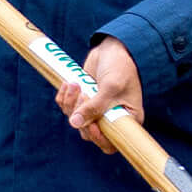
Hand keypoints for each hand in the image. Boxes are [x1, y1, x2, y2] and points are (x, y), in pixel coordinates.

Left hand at [54, 37, 144, 152]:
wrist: (113, 48)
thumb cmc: (121, 67)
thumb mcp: (110, 87)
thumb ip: (94, 106)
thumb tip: (75, 123)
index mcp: (126, 119)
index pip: (111, 143)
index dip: (98, 139)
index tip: (91, 125)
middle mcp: (110, 118)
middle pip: (88, 132)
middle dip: (81, 116)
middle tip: (84, 95)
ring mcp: (95, 110)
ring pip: (74, 120)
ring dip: (70, 103)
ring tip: (76, 84)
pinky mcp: (82, 100)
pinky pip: (66, 108)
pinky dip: (65, 97)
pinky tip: (70, 83)